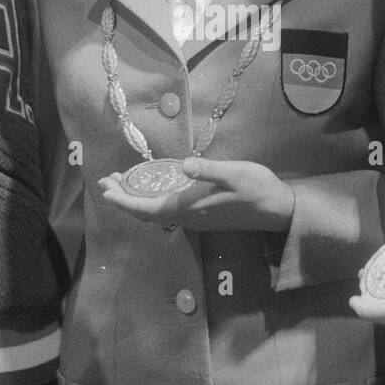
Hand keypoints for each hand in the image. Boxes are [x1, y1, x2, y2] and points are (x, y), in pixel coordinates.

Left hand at [97, 157, 295, 232]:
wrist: (279, 210)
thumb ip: (208, 170)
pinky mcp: (203, 216)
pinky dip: (152, 201)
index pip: (148, 209)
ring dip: (137, 200)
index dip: (124, 201)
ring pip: (157, 213)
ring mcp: (196, 219)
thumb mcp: (234, 173)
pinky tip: (153, 188)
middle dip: (124, 198)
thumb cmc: (257, 188)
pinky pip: (168, 212)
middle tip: (106, 181)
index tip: (105, 190)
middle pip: (147, 213)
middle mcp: (189, 217)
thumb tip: (184, 165)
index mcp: (190, 207)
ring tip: (123, 183)